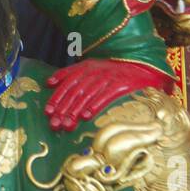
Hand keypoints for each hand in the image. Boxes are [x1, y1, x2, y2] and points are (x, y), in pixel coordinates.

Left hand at [44, 58, 172, 131]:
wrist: (141, 66)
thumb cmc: (112, 70)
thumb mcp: (90, 66)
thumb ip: (69, 73)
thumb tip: (48, 83)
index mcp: (86, 67)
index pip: (67, 83)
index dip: (57, 97)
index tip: (48, 111)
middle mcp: (95, 71)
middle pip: (75, 92)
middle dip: (63, 109)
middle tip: (55, 124)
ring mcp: (108, 77)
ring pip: (87, 95)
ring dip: (75, 111)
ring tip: (67, 124)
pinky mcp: (120, 84)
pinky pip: (105, 96)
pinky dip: (95, 105)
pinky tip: (86, 116)